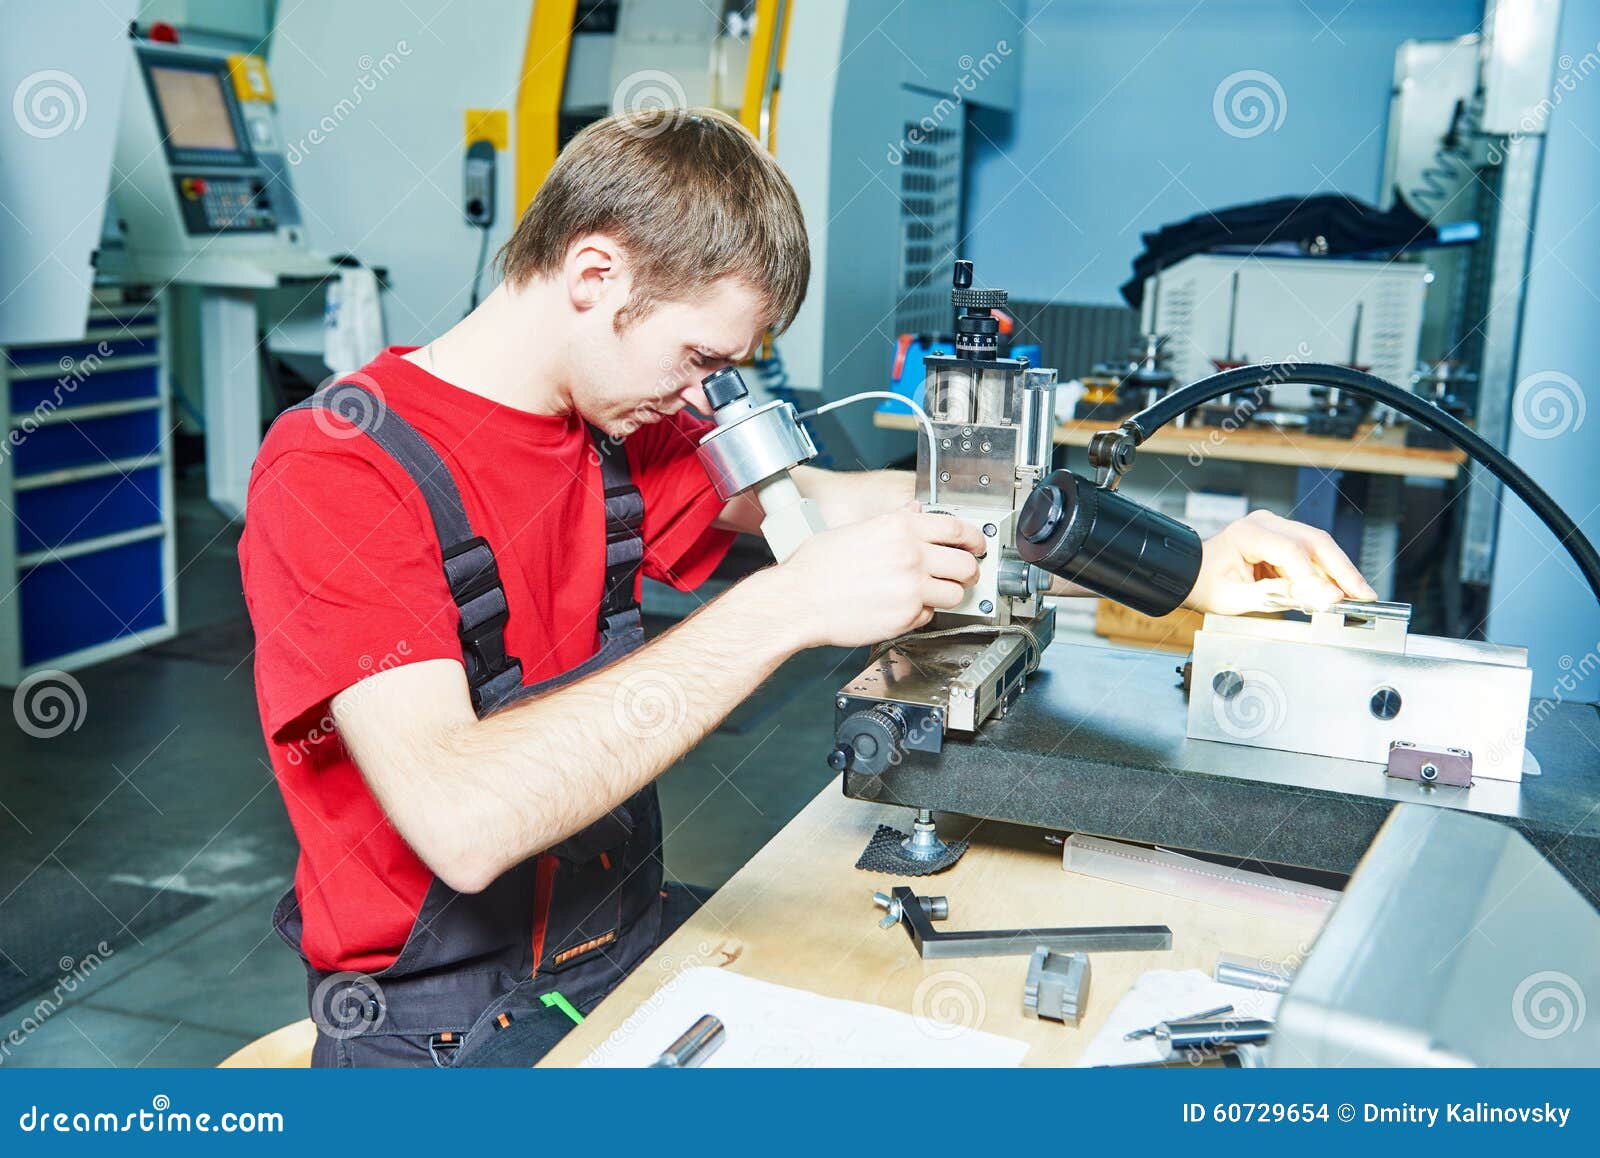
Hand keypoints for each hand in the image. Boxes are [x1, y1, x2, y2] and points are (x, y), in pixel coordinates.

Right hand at [764, 504, 984, 647]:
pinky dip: (921, 613)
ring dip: (947, 595)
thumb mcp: (857, 529)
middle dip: (967, 571)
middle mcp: (911, 554)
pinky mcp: (906, 616)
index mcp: (900, 527)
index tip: (977, 545)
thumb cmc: (817, 566)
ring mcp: (912, 587)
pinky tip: (901, 607)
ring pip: (955, 594)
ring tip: (928, 594)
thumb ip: (894, 521)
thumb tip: (917, 514)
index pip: (958, 528)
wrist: (799, 600)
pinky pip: (930, 615)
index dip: (974, 538)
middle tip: (961, 575)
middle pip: (967, 564)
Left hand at [1184, 510, 1376, 615]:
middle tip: (1364, 595)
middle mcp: (1266, 523)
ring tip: (1358, 596)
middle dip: (1343, 570)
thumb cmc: (1206, 583)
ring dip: (1340, 572)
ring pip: (1320, 547)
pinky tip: (1340, 591)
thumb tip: (1313, 597)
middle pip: (1315, 542)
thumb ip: (1272, 596)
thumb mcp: (1233, 597)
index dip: (1315, 576)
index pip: (1291, 551)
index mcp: (1248, 533)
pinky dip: (1328, 573)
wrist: (1193, 573)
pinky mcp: (1285, 539)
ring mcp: (1278, 529)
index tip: (1333, 598)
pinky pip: (1313, 555)